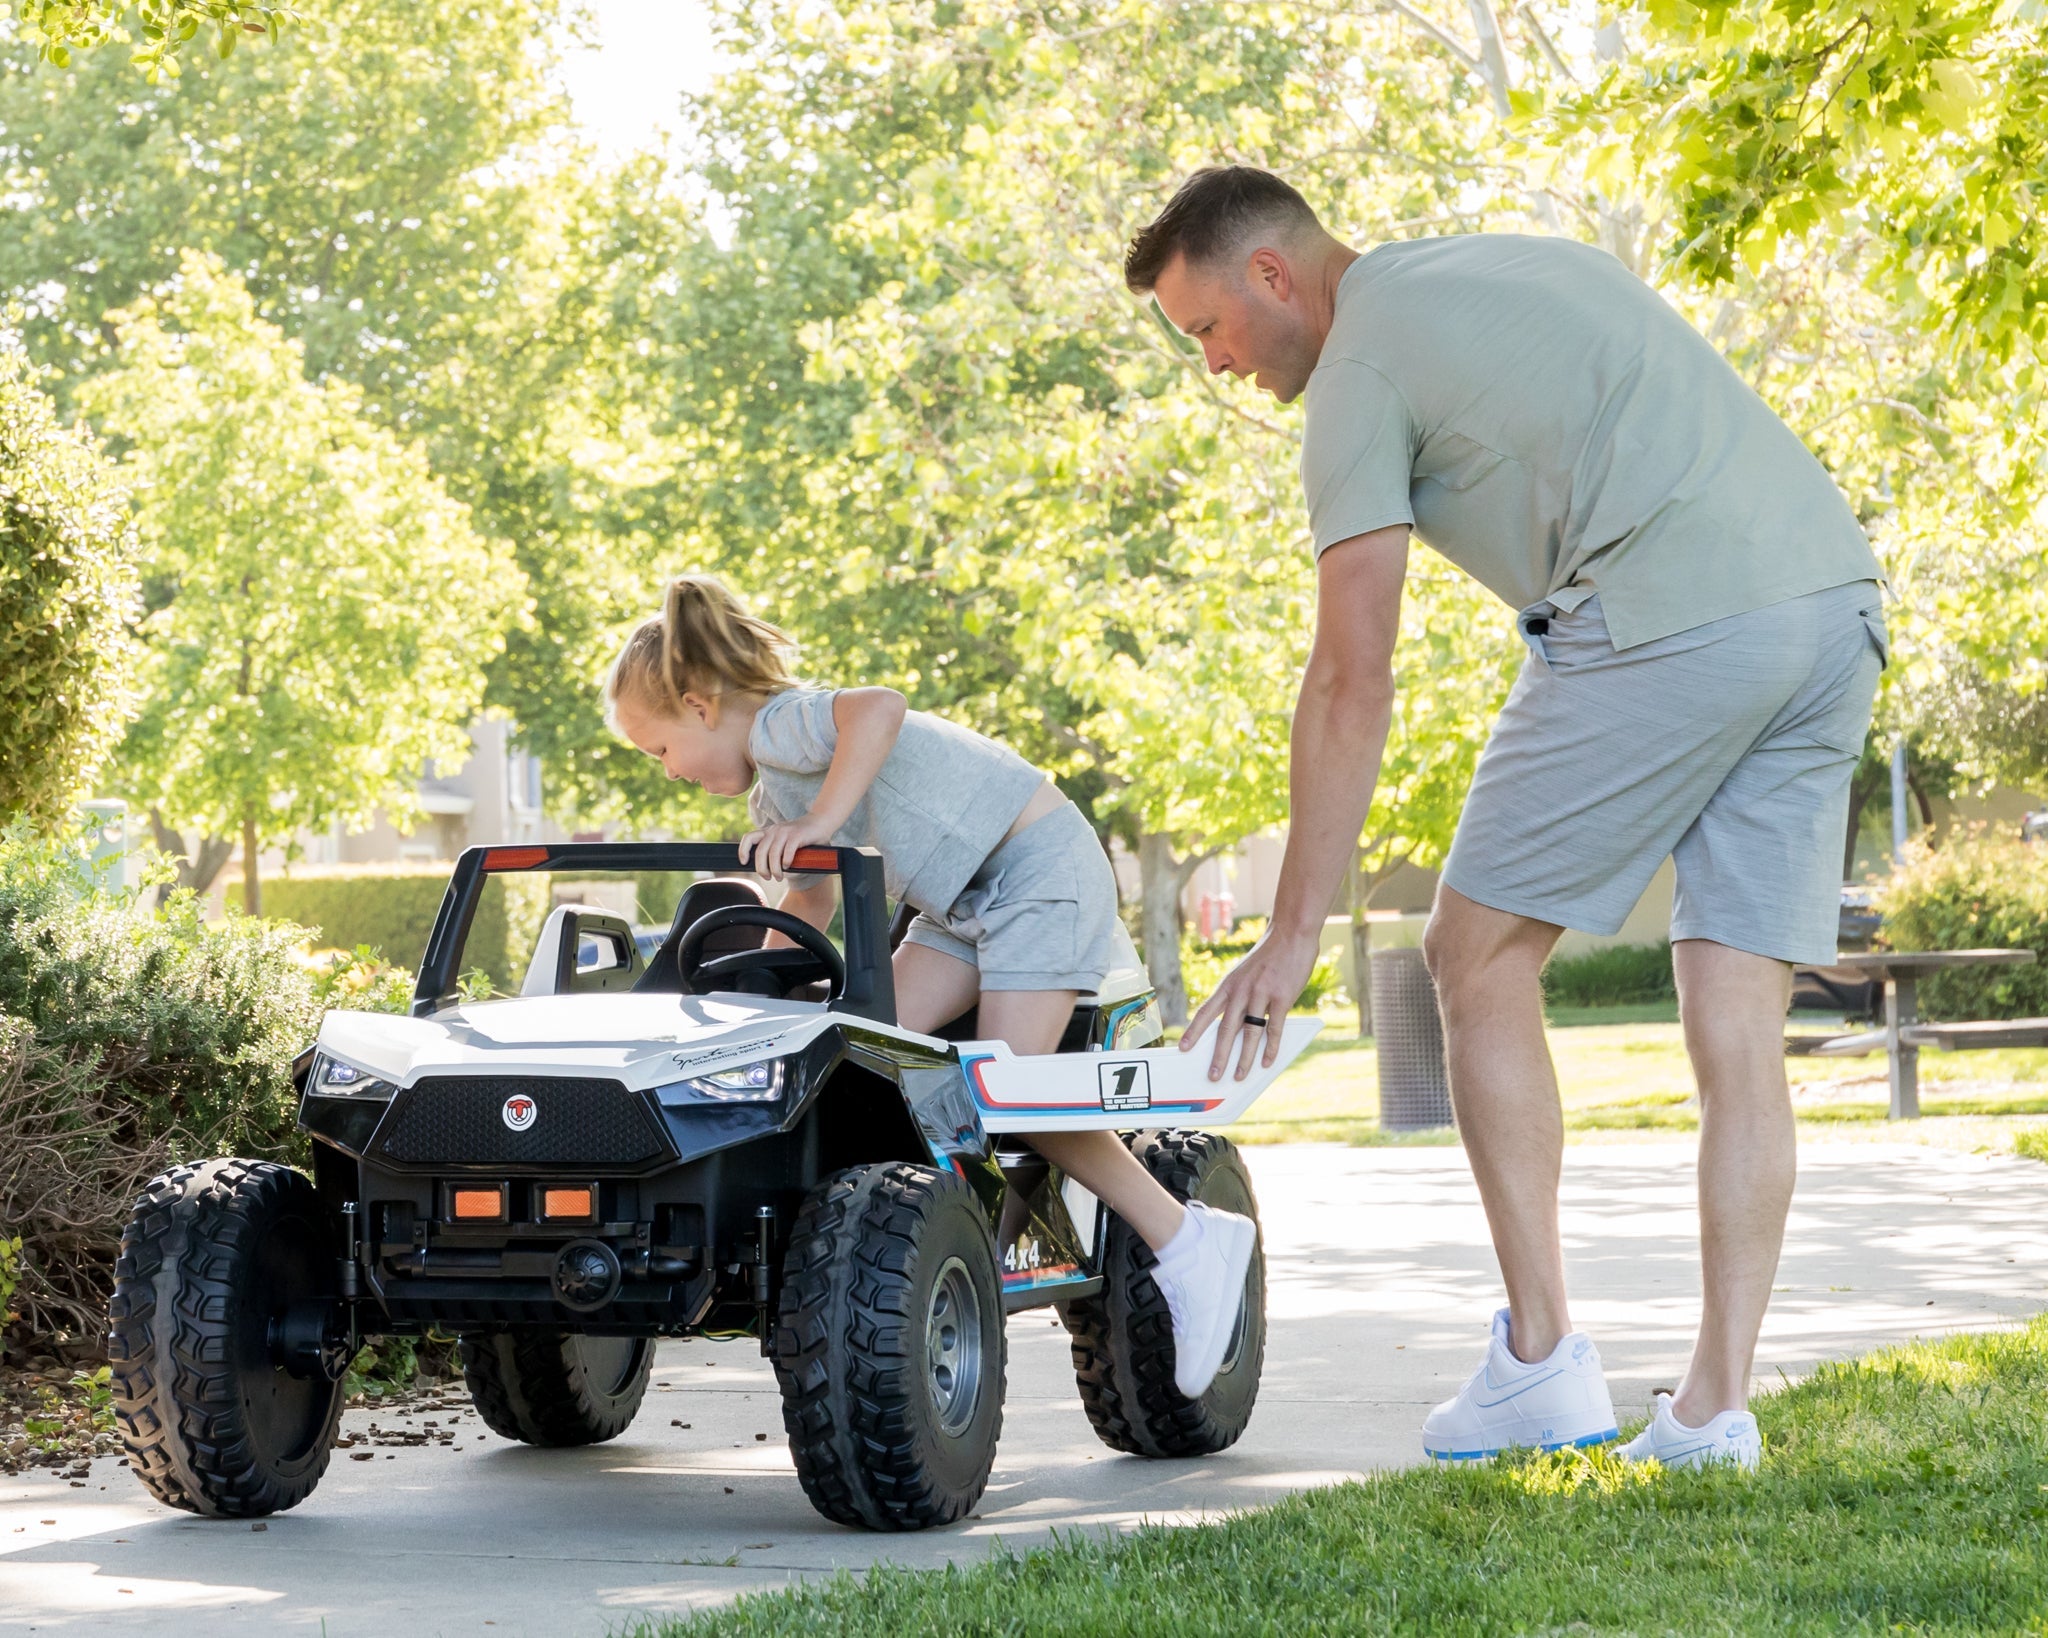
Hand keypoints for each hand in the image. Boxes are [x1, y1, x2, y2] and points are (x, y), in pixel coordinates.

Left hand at [738, 812, 838, 880]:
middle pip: (761, 851)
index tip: (744, 862)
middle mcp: (775, 831)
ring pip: (773, 853)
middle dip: (762, 868)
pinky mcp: (797, 835)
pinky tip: (788, 866)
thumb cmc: (802, 837)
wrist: (821, 822)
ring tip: (779, 877)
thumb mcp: (784, 842)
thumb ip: (776, 851)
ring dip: (775, 869)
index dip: (743, 850)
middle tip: (767, 877)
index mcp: (769, 832)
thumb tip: (767, 870)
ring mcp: (786, 832)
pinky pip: (787, 851)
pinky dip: (786, 861)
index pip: (749, 838)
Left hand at [1180, 927, 1319, 1082]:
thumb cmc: (1268, 957)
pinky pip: (1275, 1029)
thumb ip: (1240, 997)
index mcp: (1228, 984)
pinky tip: (1267, 1061)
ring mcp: (1262, 994)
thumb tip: (1238, 1028)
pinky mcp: (1283, 997)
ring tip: (1239, 1075)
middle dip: (1218, 1055)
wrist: (1291, 933)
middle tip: (1212, 1075)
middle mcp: (1241, 990)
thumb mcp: (1245, 973)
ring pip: (1249, 1033)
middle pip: (1226, 1029)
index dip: (1193, 1031)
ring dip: (1244, 1058)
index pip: (1206, 1011)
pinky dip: (1271, 1048)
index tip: (1183, 1048)